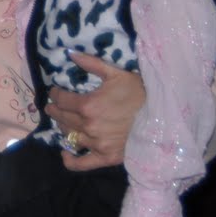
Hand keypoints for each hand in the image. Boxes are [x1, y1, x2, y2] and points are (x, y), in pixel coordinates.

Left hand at [44, 53, 144, 170]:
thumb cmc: (139, 93)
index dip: (55, 94)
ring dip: (63, 127)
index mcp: (88, 105)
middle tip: (53, 106)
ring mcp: (96, 144)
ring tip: (63, 121)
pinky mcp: (105, 157)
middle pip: (62, 118)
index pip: (61, 100)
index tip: (54, 92)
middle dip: (55, 110)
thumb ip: (91, 63)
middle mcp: (88, 126)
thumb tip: (70, 53)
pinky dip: (70, 159)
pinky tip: (65, 152)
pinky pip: (81, 163)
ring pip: (69, 136)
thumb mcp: (116, 73)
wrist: (162, 116)